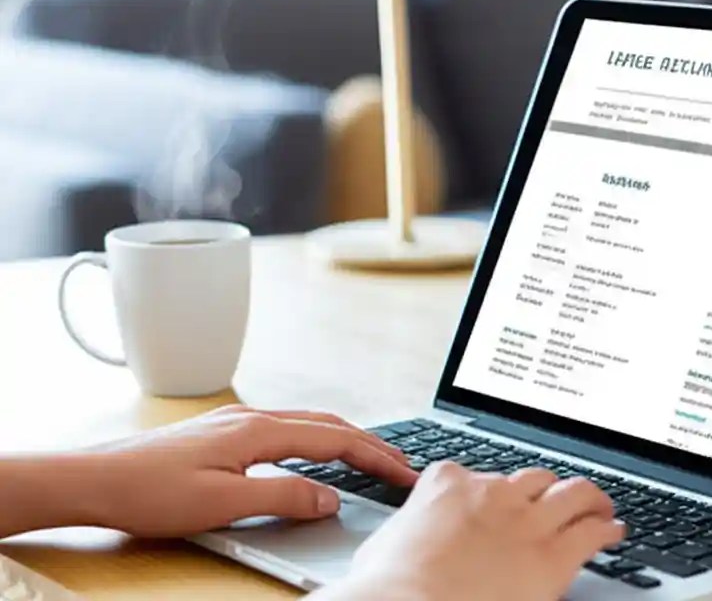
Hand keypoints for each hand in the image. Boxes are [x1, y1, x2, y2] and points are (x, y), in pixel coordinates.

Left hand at [82, 405, 416, 536]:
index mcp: (259, 431)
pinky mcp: (222, 435)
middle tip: (400, 466)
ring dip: (345, 440)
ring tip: (370, 459)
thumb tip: (330, 498)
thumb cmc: (149, 491)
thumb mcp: (223, 505)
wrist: (94, 480)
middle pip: (329, 425)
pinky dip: (317, 441)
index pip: (336, 441)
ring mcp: (236, 423)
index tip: (404, 474)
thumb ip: (282, 498)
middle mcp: (252, 419)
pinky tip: (314, 456)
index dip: (376, 457)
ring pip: (308, 424)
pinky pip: (286, 429)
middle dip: (371, 443)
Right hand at [312, 462, 623, 600]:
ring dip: (590, 499)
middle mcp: (493, 494)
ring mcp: (526, 521)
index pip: (479, 475)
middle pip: (533, 478)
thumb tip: (409, 537)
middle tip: (558, 499)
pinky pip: (592, 532)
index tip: (500, 498)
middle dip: (547, 489)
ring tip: (600, 506)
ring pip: (573, 494)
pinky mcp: (553, 555)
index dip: (495, 490)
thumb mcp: (387, 542)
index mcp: (449, 484)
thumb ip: (413, 526)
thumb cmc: (389, 586)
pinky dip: (607, 529)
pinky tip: (613, 532)